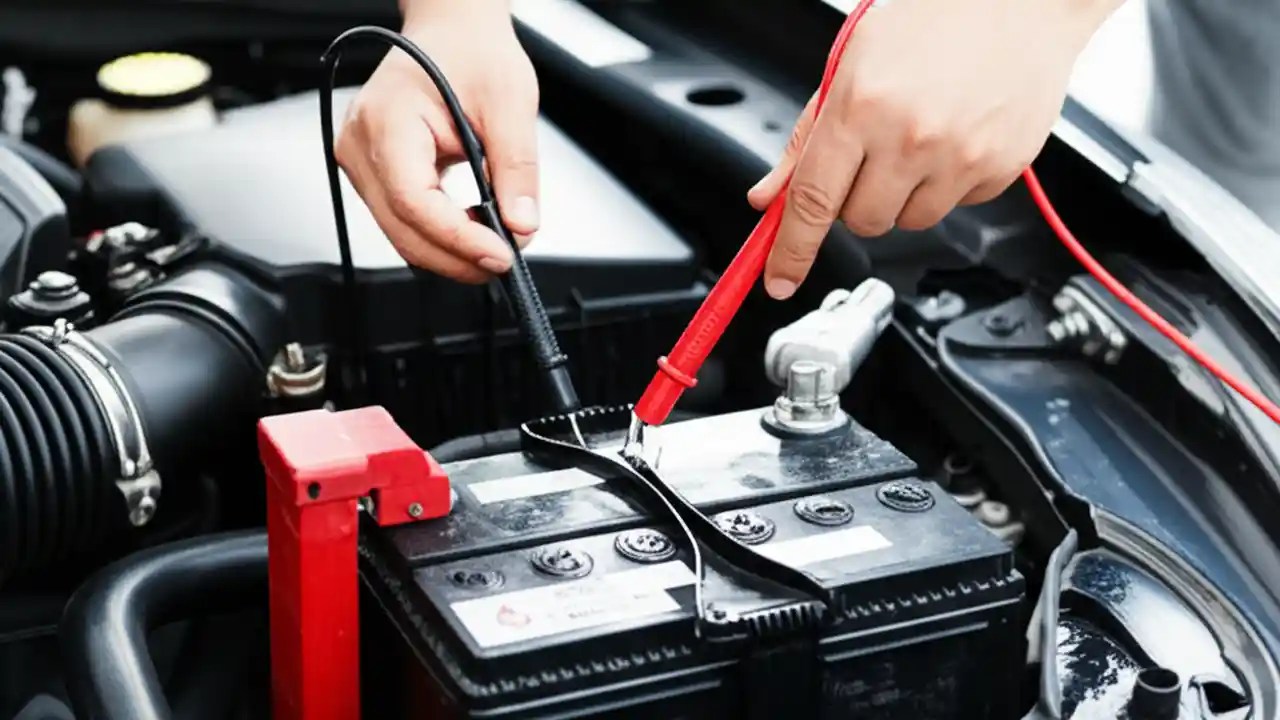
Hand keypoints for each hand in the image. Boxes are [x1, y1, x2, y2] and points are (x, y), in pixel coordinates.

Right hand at [337, 1, 538, 282]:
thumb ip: (517, 168)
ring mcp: (361, 162)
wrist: (452, 33)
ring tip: (495, 244)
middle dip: (457, 256)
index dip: (458, 238)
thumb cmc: (472, 52)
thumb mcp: (510, 103)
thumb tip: (521, 225)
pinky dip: (440, 235)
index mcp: (387, 119)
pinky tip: (473, 231)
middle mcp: (360, 144)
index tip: (500, 254)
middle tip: (506, 260)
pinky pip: (403, 220)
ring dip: (450, 251)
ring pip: (401, 234)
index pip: (414, 201)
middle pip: (403, 230)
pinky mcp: (374, 174)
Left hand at [747, 0, 1120, 298]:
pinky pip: (957, 206)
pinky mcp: (1001, 168)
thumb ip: (806, 139)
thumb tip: (770, 197)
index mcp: (862, 108)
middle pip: (861, 222)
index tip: (779, 280)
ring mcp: (961, 157)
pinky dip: (948, 184)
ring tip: (919, 139)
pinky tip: (956, 137)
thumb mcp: (849, 66)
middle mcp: (911, 137)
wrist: (1020, 0)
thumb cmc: (932, 20)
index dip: (792, 251)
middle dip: (856, 201)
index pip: (813, 202)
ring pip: (909, 221)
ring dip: (903, 195)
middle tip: (871, 155)